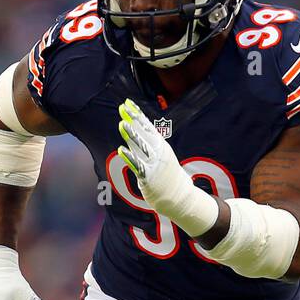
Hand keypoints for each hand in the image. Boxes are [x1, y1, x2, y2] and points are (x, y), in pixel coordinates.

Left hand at [117, 99, 217, 236]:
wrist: (179, 196)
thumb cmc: (166, 175)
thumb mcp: (159, 155)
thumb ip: (147, 144)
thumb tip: (135, 130)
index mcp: (160, 145)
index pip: (146, 125)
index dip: (136, 114)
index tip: (127, 102)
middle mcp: (158, 151)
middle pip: (143, 132)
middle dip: (132, 119)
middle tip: (122, 107)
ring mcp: (154, 163)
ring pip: (140, 146)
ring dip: (131, 135)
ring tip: (121, 124)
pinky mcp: (149, 176)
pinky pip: (137, 165)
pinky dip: (129, 157)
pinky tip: (121, 150)